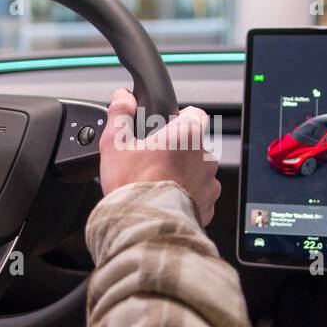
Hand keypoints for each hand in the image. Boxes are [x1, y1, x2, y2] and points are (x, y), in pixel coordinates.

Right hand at [99, 88, 221, 225]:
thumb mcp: (116, 144)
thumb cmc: (133, 186)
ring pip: (198, 171)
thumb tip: (122, 98)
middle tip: (153, 161)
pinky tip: (166, 200)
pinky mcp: (209, 206)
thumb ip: (120, 115)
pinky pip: (199, 195)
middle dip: (177, 150)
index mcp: (188, 135)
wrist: (145, 227)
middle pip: (194, 145)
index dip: (179, 118)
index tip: (165, 128)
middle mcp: (206, 157)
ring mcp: (210, 183)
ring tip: (158, 183)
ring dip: (183, 174)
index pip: (194, 114)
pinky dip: (186, 196)